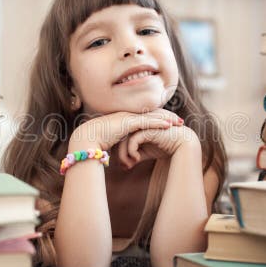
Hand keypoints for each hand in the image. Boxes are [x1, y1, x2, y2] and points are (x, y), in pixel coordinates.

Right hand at [68, 109, 182, 152]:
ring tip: (179, 122)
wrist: (86, 139)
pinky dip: (159, 122)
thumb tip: (126, 153)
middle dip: (167, 116)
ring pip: (152, 115)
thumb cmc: (95, 142)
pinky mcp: (128, 122)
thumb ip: (120, 144)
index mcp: (125, 118)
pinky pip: (147, 121)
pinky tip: (169, 125)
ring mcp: (128, 117)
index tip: (170, 122)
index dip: (159, 117)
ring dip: (167, 118)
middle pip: (152, 113)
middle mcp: (127, 115)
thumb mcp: (111, 142)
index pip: (145, 116)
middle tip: (180, 121)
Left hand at [117, 124, 199, 168]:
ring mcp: (143, 126)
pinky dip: (132, 151)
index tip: (124, 166)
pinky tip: (137, 159)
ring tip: (128, 165)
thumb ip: (136, 156)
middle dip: (121, 155)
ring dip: (124, 154)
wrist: (183, 145)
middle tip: (124, 167)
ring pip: (126, 139)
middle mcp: (139, 125)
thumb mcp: (148, 153)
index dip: (121, 153)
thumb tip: (125, 165)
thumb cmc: (166, 147)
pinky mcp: (148, 129)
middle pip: (122, 139)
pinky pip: (134, 140)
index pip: (123, 139)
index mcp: (138, 128)